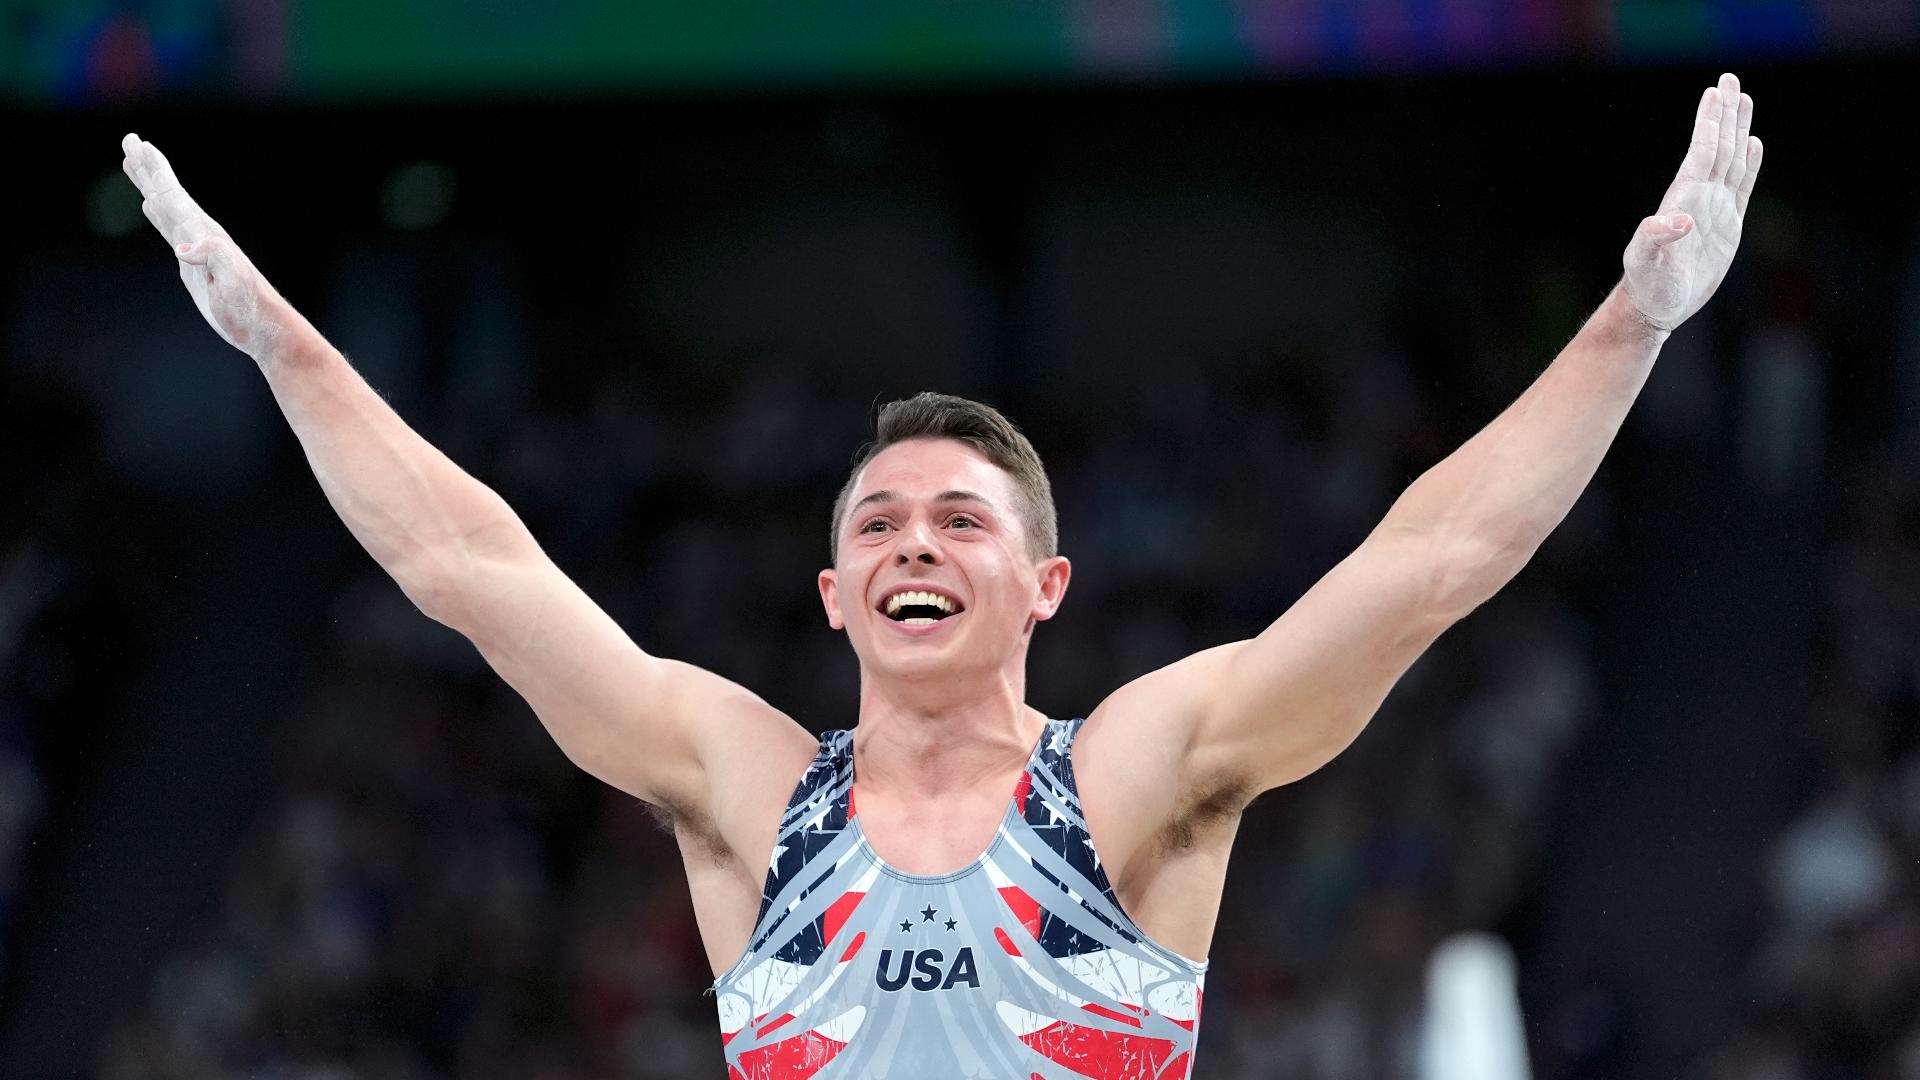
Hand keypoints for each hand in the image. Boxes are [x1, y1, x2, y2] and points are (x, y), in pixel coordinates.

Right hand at [121, 133, 290, 359]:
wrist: (262, 325)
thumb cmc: (249, 305)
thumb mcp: (233, 281)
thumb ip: (213, 257)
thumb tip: (182, 248)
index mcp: (205, 233)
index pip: (174, 195)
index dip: (155, 170)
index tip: (138, 144)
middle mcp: (200, 233)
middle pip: (168, 193)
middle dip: (148, 168)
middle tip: (129, 140)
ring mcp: (196, 246)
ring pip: (166, 207)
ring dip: (149, 185)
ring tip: (132, 163)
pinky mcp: (193, 263)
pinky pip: (170, 229)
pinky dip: (157, 214)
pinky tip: (150, 206)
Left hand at [1620, 72, 1764, 333]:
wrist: (1657, 306)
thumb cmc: (1648, 284)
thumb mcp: (1647, 261)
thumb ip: (1656, 238)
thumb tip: (1680, 220)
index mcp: (1683, 198)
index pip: (1702, 151)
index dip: (1709, 122)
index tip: (1715, 91)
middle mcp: (1699, 197)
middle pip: (1718, 146)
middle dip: (1725, 113)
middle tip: (1731, 79)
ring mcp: (1715, 208)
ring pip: (1731, 160)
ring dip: (1738, 130)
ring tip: (1744, 100)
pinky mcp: (1727, 224)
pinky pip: (1742, 186)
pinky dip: (1749, 164)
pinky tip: (1753, 144)